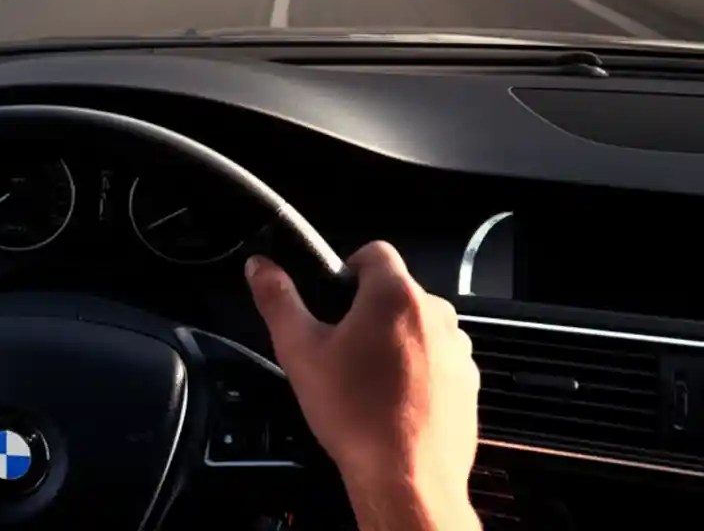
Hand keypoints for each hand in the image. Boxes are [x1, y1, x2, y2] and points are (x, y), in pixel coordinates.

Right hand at [245, 243, 480, 530]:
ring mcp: (459, 348)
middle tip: (342, 348)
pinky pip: (439, 360)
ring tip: (368, 379)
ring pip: (419, 327)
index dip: (349, 267)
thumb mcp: (299, 351)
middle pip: (397, 292)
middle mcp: (437, 314)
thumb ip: (277, 300)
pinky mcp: (469, 381)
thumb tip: (259, 266)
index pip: (375, 252)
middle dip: (370, 311)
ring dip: (396, 340)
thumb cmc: (353, 412)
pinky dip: (419, 370)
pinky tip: (395, 401)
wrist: (406, 477)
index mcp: (395, 295)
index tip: (334, 299)